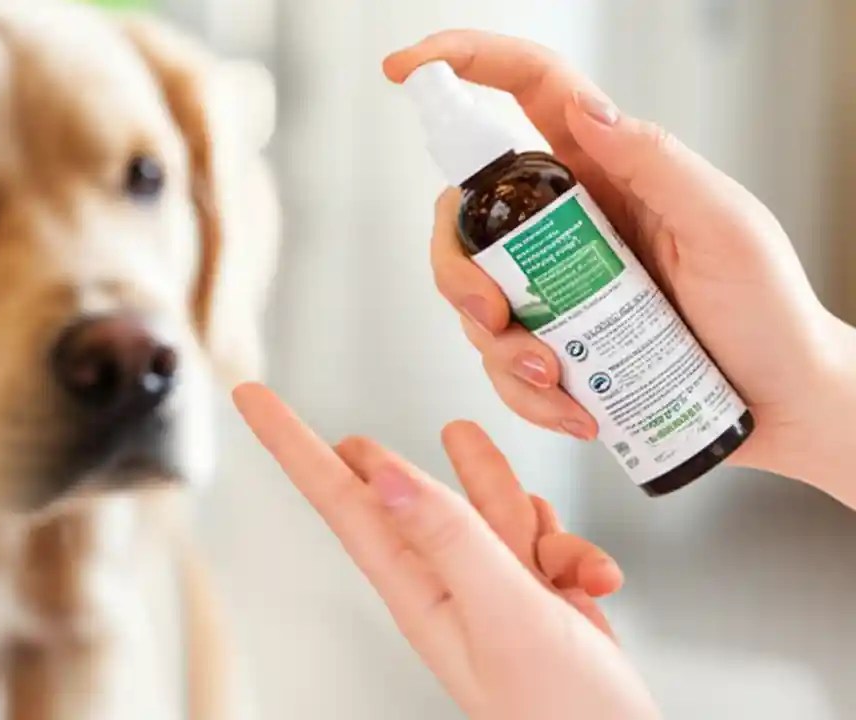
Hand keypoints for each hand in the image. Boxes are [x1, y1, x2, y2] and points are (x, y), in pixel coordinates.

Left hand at [233, 383, 658, 719]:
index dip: (292, 442)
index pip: (339, 498)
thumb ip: (450, 538)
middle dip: (384, 465)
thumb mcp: (503, 612)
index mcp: (416, 587)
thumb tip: (384, 476)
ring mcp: (491, 589)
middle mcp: (446, 582)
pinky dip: (571, 549)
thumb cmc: (558, 710)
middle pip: (402, 499)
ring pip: (483, 508)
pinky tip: (592, 579)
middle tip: (346, 439)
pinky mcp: (537, 597)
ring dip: (498, 487)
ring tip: (473, 447)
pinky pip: (544, 544)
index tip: (251, 397)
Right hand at [384, 30, 855, 503]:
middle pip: (465, 218)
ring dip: (499, 351)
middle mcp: (567, 221)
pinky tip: (575, 414)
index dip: (460, 65)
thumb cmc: (770, 313)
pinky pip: (503, 367)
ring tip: (556, 384)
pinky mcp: (556, 346)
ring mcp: (555, 285)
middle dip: (457, 272)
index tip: (402, 69)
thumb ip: (656, 160)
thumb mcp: (724, 225)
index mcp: (604, 169)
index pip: (524, 92)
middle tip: (490, 316)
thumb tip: (584, 107)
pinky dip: (526, 399)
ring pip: (474, 301)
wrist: (779, 405)